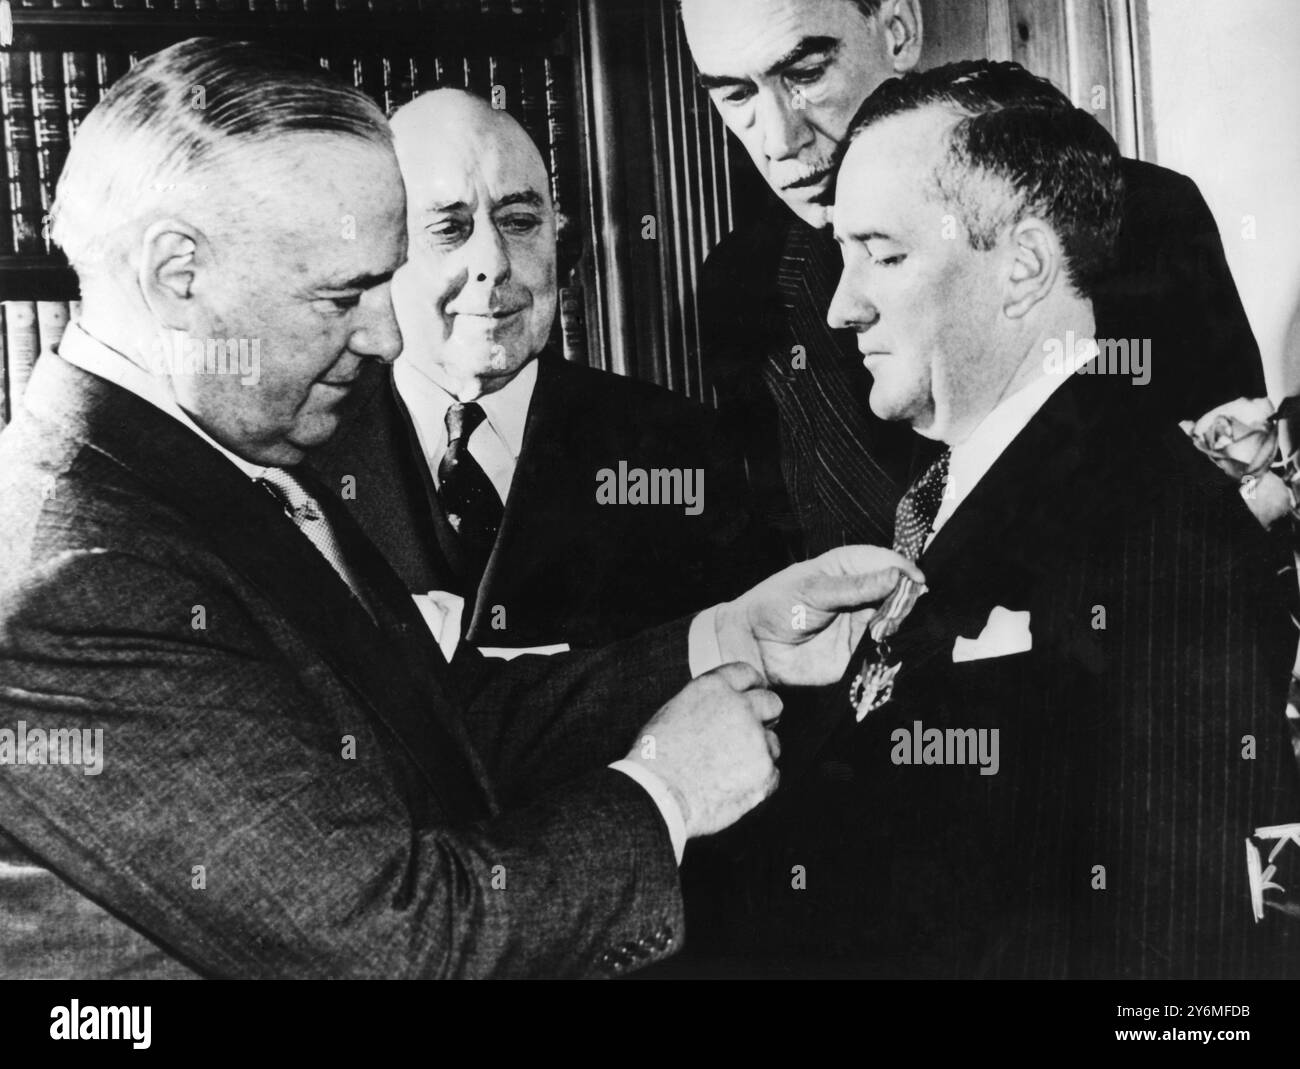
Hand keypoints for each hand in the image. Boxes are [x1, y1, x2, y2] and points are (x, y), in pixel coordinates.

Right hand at [625, 662, 780, 837]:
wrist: (658, 796)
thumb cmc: (655, 757)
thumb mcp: (675, 711)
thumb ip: (706, 703)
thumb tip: (722, 708)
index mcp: (714, 688)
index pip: (746, 673)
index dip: (752, 685)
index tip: (754, 695)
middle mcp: (741, 707)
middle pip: (772, 703)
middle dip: (766, 716)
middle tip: (753, 731)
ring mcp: (756, 740)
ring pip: (772, 743)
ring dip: (758, 753)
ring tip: (729, 770)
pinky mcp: (764, 772)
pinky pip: (771, 774)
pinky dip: (757, 781)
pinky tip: (733, 788)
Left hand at [715, 545, 923, 686]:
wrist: (752, 645)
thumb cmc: (775, 606)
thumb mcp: (815, 589)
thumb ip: (856, 586)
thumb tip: (898, 576)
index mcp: (848, 568)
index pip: (885, 561)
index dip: (902, 568)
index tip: (917, 579)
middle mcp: (860, 595)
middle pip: (896, 591)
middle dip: (906, 595)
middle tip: (907, 603)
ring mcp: (861, 624)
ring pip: (895, 620)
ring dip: (900, 621)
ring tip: (893, 622)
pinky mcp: (857, 653)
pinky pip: (881, 649)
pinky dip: (890, 646)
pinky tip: (889, 642)